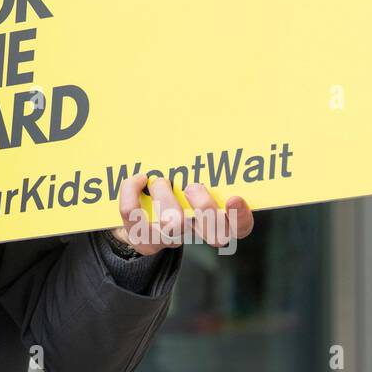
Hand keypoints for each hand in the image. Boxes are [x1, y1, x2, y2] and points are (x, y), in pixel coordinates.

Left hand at [113, 175, 253, 255]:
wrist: (138, 227)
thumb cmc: (170, 196)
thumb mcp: (190, 183)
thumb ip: (200, 168)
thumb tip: (201, 132)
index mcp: (212, 222)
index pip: (238, 228)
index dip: (240, 216)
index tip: (234, 197)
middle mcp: (194, 233)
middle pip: (213, 234)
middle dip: (205, 207)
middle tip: (193, 186)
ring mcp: (167, 238)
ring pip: (173, 225)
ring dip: (166, 196)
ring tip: (161, 181)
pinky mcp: (140, 237)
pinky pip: (133, 214)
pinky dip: (132, 192)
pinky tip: (139, 179)